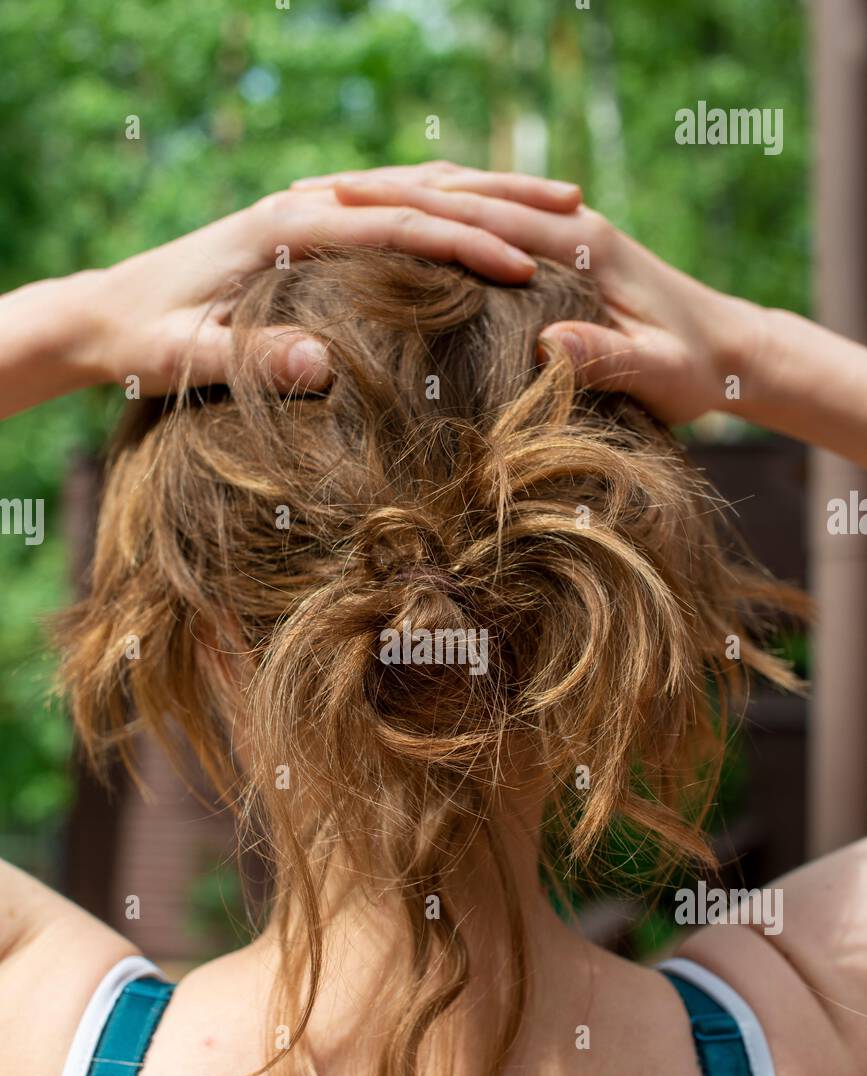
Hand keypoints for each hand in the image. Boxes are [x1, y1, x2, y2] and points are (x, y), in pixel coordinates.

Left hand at [83, 179, 555, 396]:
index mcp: (284, 229)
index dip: (462, 245)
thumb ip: (248, 359)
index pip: (396, 223)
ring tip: (564, 203)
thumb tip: (320, 364)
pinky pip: (398, 204)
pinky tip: (490, 224)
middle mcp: (303, 205)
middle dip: (499, 203)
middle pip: (422, 188)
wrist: (107, 310)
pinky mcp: (312, 224)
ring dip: (490, 191)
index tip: (524, 268)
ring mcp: (309, 208)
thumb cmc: (143, 341)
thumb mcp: (183, 359)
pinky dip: (453, 204)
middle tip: (577, 220)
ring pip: (419, 184)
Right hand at [326, 175, 758, 424]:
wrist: (735, 350)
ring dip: (405, 196)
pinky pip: (487, 222)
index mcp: (583, 244)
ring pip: (472, 198)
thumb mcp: (662, 374)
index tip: (339, 210)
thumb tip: (551, 346)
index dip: (411, 213)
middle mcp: (569, 223)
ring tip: (332, 203)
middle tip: (308, 194)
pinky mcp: (560, 250)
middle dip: (390, 190)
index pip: (484, 216)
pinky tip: (395, 234)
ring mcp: (564, 231)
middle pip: (466, 192)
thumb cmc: (699, 371)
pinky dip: (438, 219)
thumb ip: (611, 359)